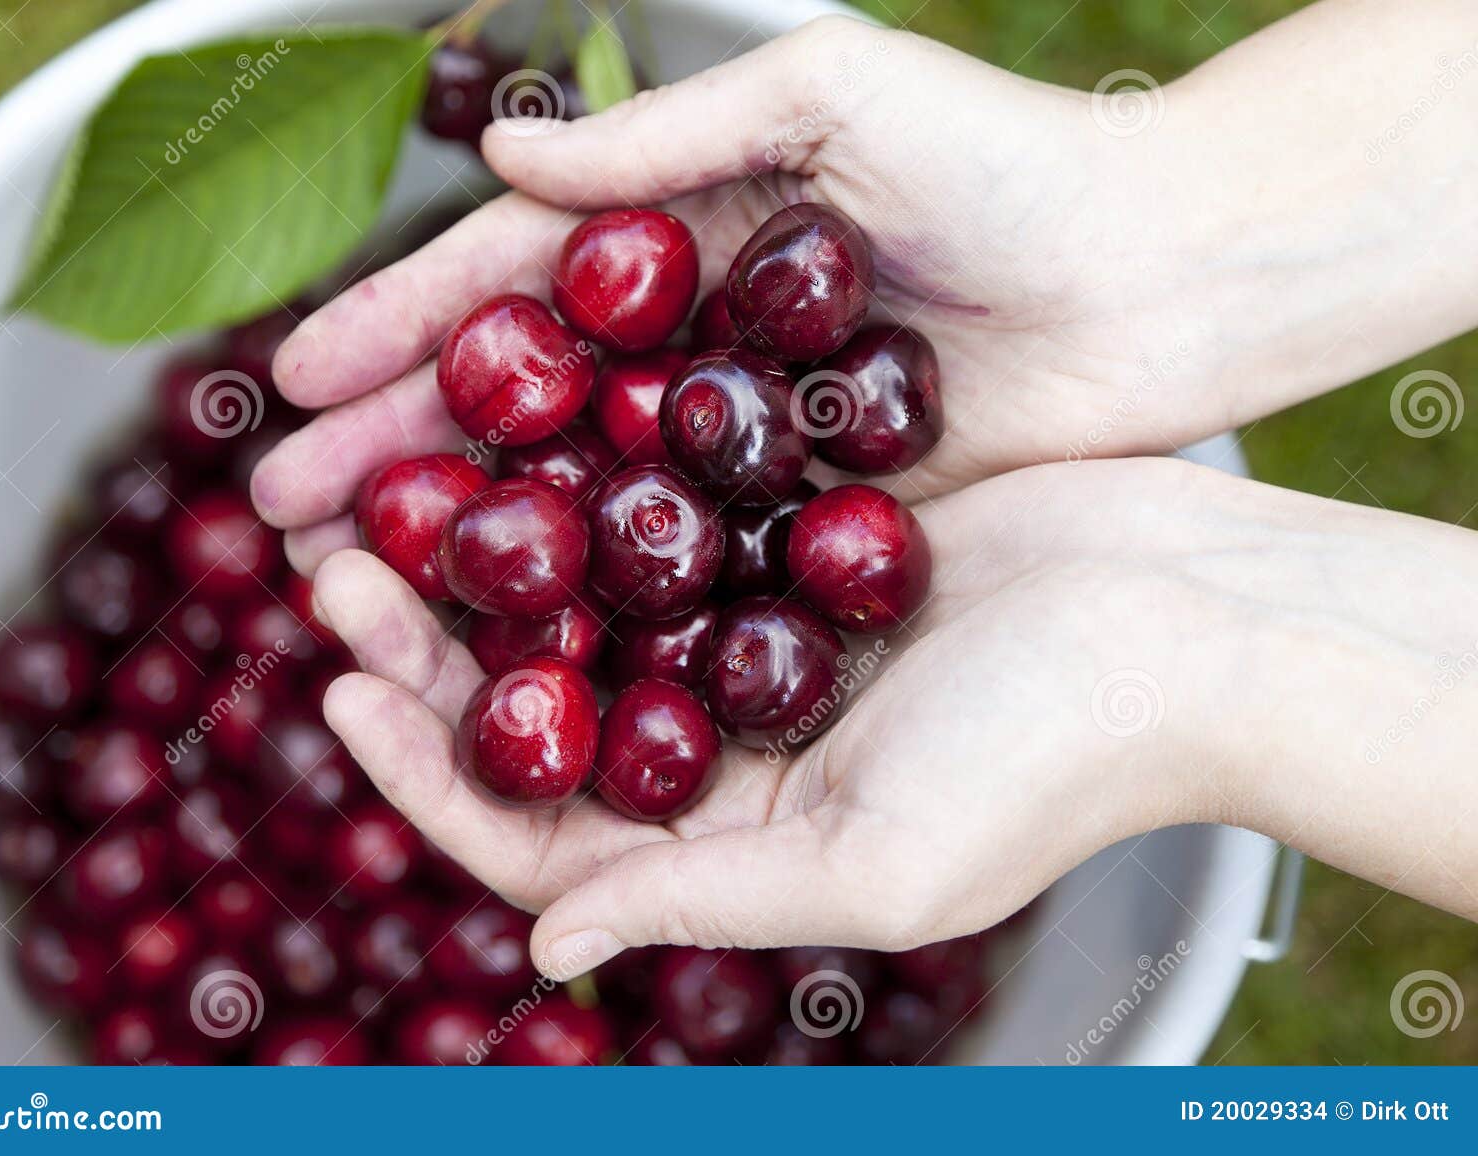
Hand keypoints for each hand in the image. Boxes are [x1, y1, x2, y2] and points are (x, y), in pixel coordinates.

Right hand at [251, 16, 1237, 574]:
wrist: (1159, 278)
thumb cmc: (1007, 166)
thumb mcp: (832, 98)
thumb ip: (670, 138)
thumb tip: (501, 159)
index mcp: (678, 231)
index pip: (508, 282)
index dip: (400, 328)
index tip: (296, 381)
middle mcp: (687, 342)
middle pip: (517, 402)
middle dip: (399, 451)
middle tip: (288, 514)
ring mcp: (736, 437)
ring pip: (577, 492)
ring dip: (473, 537)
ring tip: (365, 584)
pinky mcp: (795, 514)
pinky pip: (676, 555)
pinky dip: (599, 592)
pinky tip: (520, 635)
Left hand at [308, 458, 1299, 978]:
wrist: (1193, 618)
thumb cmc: (1058, 759)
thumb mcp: (877, 864)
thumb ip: (703, 897)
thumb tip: (543, 951)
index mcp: (732, 838)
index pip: (541, 827)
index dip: (432, 773)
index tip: (344, 695)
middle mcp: (728, 744)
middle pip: (541, 704)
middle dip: (431, 646)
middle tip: (339, 567)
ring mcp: (757, 638)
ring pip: (585, 601)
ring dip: (491, 557)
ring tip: (398, 490)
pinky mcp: (794, 543)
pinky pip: (663, 516)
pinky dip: (592, 484)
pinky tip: (525, 429)